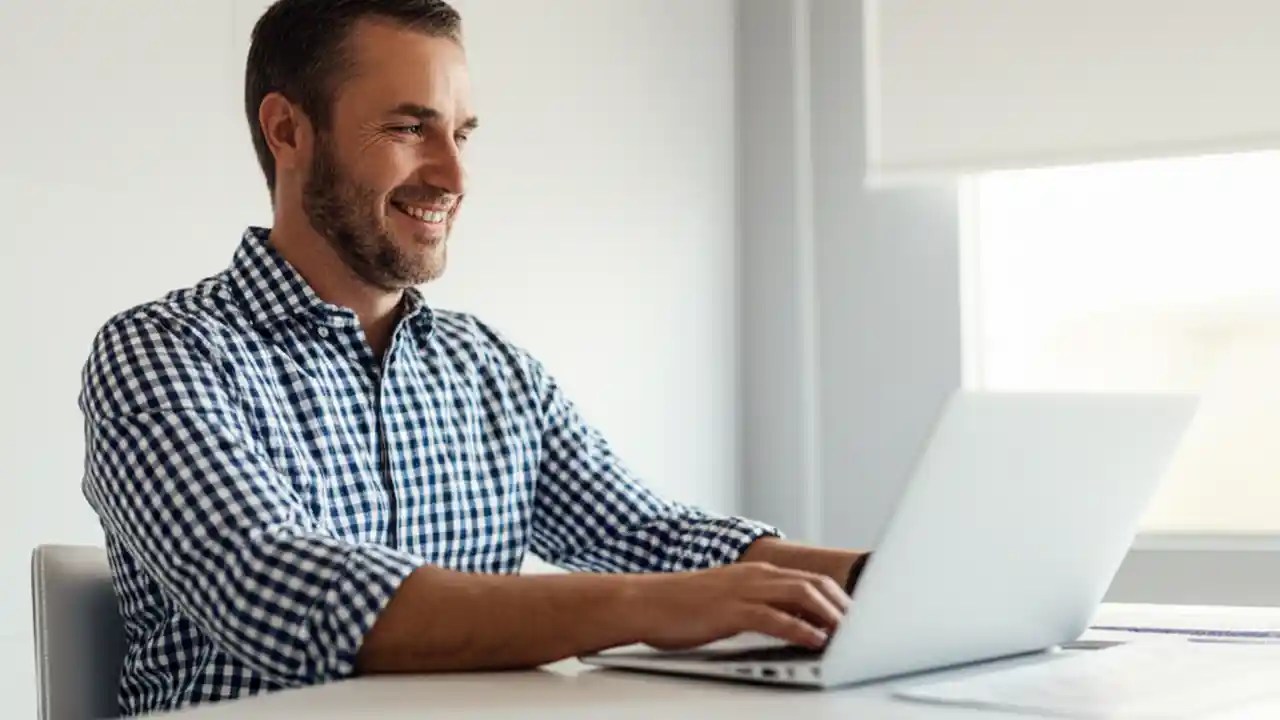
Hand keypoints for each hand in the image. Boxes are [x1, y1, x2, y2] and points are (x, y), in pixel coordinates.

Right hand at [619, 562, 850, 650]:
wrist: (644, 601)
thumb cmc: (682, 606)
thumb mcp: (729, 602)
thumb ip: (761, 607)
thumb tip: (793, 625)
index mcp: (757, 572)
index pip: (810, 580)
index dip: (838, 598)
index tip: (856, 619)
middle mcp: (756, 575)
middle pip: (815, 584)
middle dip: (843, 607)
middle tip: (862, 630)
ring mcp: (743, 589)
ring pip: (801, 595)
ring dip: (829, 616)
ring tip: (847, 636)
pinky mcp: (731, 609)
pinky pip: (775, 617)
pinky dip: (800, 629)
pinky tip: (814, 641)